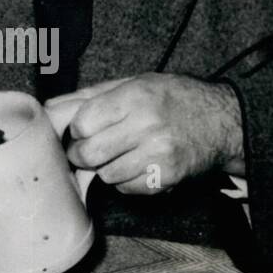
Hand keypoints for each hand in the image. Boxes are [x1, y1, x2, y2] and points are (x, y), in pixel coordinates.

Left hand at [48, 74, 245, 194]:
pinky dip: (125, 181)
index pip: (83, 123)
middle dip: (82, 154)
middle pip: (89, 153)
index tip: (84, 128)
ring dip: (105, 168)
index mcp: (136, 96)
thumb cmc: (175, 98)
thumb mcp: (135, 83)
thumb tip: (49, 109)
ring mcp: (158, 155)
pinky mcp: (167, 178)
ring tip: (121, 153)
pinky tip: (137, 164)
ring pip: (105, 175)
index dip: (77, 129)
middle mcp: (147, 126)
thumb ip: (90, 96)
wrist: (223, 121)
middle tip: (92, 148)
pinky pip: (126, 189)